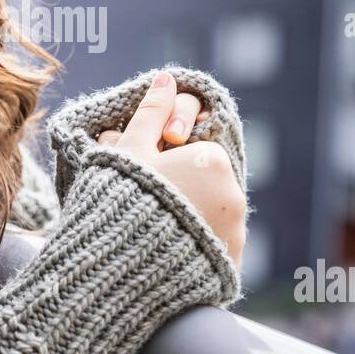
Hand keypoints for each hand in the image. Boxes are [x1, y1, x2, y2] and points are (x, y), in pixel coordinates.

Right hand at [95, 70, 245, 269]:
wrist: (119, 274)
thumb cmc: (120, 202)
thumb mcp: (128, 151)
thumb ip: (150, 112)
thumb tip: (166, 79)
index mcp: (215, 161)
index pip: (189, 150)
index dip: (158, 159)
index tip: (136, 177)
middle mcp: (235, 196)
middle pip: (200, 182)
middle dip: (173, 188)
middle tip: (136, 205)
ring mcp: (235, 235)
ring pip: (206, 215)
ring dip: (184, 219)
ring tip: (147, 233)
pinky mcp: (228, 268)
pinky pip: (210, 248)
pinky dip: (191, 248)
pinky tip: (162, 256)